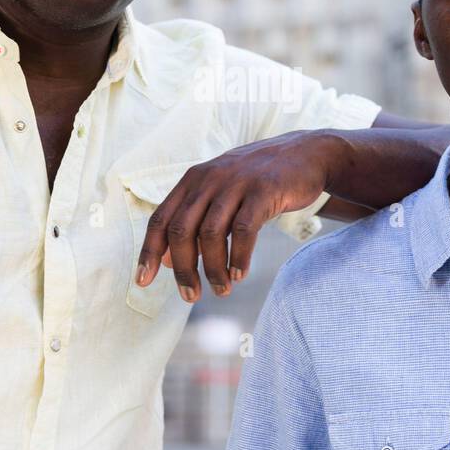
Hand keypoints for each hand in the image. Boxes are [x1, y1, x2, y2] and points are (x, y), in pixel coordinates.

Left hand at [133, 129, 344, 302]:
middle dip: (183, 269)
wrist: (306, 154)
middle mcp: (209, 179)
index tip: (143, 282)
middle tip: (190, 296)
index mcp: (193, 180)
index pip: (160, 219)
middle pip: (181, 230)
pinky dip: (238, 257)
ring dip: (213, 269)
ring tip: (221, 290)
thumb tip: (166, 260)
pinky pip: (243, 230)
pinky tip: (239, 274)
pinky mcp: (263, 191)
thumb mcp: (220, 192)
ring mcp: (236, 183)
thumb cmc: (258, 180)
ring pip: (210, 234)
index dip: (149, 252)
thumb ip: (193, 221)